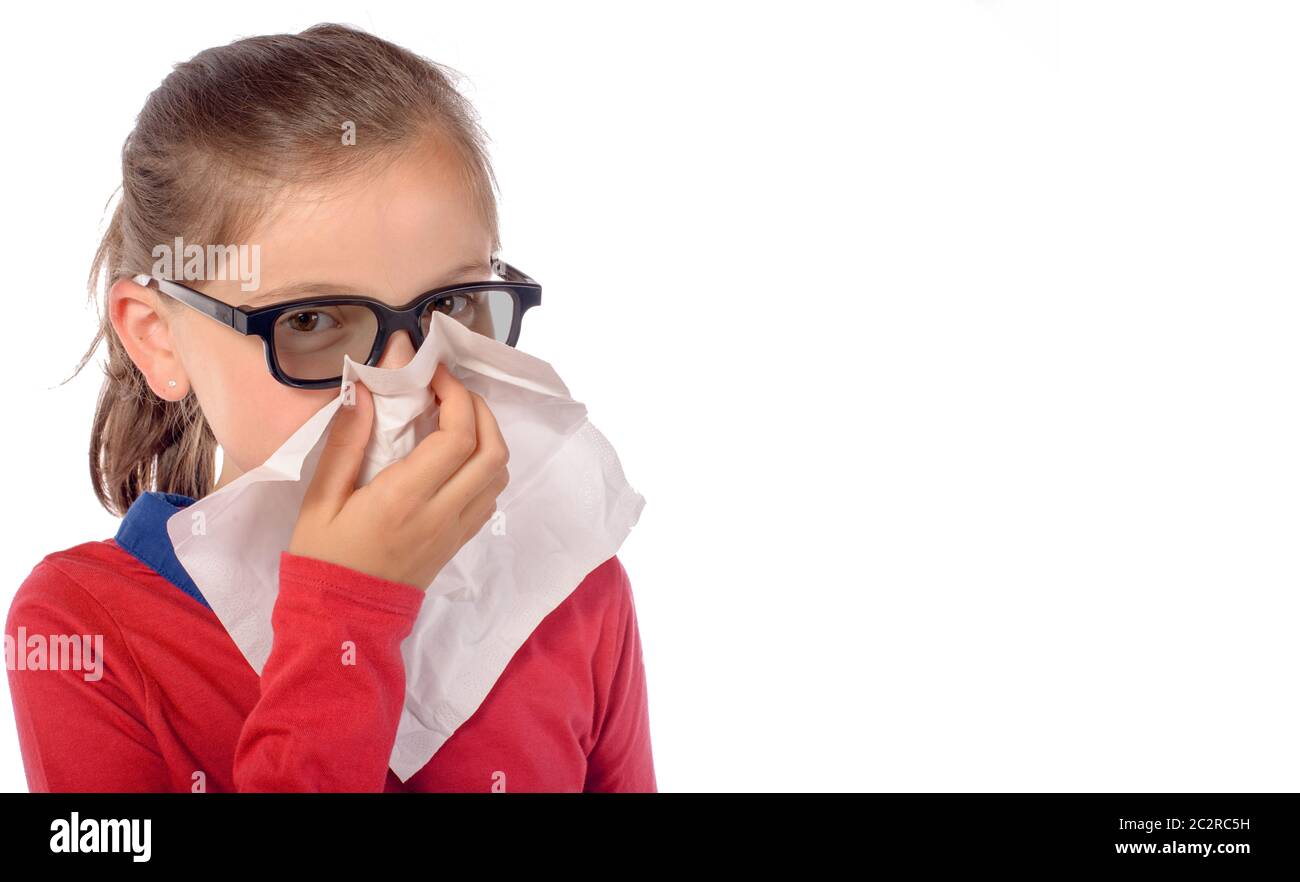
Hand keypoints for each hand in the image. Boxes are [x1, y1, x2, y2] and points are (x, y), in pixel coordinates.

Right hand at [288, 362, 509, 589]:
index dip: (455, 394)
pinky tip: (455, 455)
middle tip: (450, 390)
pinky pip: (490, 496)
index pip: (457, 435)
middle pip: (493, 451)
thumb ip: (347, 442)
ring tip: (455, 417)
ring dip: (488, 436)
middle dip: (479, 409)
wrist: (342, 620)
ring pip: (499, 474)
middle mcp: (442, 513)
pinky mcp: (459, 541)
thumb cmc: (324, 557)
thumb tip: (366, 390)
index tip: (434, 373)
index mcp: (405, 498)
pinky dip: (485, 465)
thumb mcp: (320, 498)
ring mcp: (456, 530)